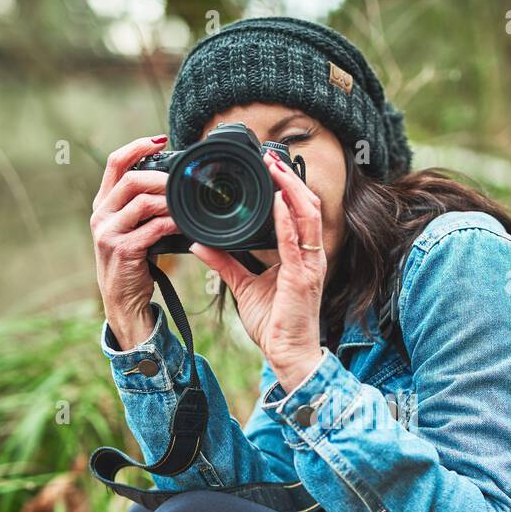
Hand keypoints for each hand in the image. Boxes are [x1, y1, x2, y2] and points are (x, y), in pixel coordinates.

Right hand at [90, 134, 180, 347]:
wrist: (122, 301)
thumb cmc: (133, 263)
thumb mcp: (132, 229)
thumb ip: (143, 208)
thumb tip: (174, 186)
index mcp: (103, 204)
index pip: (115, 163)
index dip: (137, 146)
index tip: (161, 139)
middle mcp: (101, 215)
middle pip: (131, 179)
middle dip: (162, 177)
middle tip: (183, 182)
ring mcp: (109, 233)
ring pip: (143, 202)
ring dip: (170, 201)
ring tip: (187, 204)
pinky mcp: (122, 250)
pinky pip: (152, 228)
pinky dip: (172, 223)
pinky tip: (184, 224)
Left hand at [189, 150, 327, 390]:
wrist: (288, 354)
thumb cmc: (275, 324)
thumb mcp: (244, 287)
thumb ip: (225, 263)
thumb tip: (201, 244)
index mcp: (300, 255)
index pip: (299, 212)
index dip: (288, 187)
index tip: (269, 167)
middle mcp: (310, 256)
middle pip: (307, 205)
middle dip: (290, 178)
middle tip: (270, 157)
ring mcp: (310, 265)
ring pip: (308, 215)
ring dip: (291, 188)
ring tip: (275, 167)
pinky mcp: (303, 277)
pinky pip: (295, 241)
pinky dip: (287, 218)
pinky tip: (277, 200)